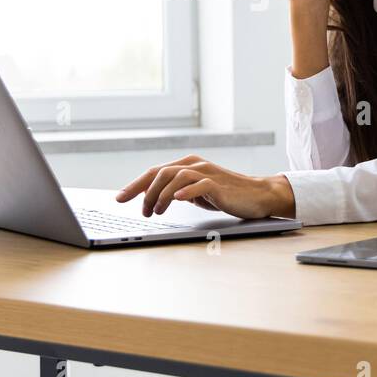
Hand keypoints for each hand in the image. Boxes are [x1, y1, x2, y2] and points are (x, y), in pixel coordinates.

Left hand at [115, 155, 295, 219]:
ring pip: (175, 177)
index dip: (135, 185)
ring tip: (155, 212)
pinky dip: (185, 192)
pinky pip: (198, 185)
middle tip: (140, 211)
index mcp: (187, 165)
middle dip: (143, 191)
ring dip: (161, 196)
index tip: (120, 198)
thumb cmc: (227, 194)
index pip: (155, 172)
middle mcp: (194, 164)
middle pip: (161, 172)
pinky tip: (176, 200)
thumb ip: (179, 191)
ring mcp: (206, 172)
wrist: (257, 195)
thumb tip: (155, 197)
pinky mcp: (218, 184)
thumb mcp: (197, 192)